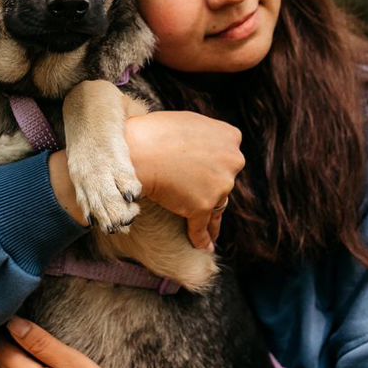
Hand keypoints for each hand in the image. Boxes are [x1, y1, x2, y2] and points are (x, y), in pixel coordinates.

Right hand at [124, 111, 242, 250]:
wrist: (136, 151)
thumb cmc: (154, 132)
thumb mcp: (187, 121)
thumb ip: (204, 134)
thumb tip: (204, 145)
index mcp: (229, 136)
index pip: (228, 155)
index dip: (215, 163)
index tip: (207, 170)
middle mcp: (232, 161)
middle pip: (224, 179)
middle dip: (214, 188)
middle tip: (198, 194)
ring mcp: (219, 186)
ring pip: (217, 206)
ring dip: (211, 218)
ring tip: (209, 230)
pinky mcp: (202, 207)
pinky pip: (202, 227)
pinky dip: (202, 238)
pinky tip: (204, 247)